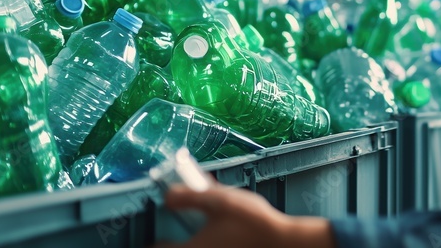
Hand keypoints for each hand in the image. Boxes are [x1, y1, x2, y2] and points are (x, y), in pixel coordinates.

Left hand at [153, 183, 335, 247]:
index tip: (158, 232)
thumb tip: (167, 196)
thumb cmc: (253, 222)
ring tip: (204, 229)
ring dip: (195, 241)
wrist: (284, 242)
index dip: (155, 240)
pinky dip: (210, 243)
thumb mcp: (220, 200)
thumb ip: (190, 196)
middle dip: (175, 241)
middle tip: (176, 231)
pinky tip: (223, 232)